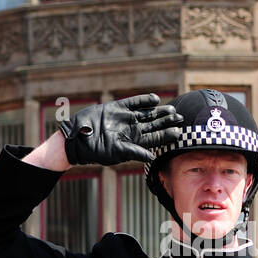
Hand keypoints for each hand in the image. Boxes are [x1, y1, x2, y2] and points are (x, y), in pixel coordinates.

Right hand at [57, 94, 181, 166]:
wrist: (77, 139)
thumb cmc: (96, 151)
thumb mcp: (116, 153)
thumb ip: (134, 152)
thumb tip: (151, 157)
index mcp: (134, 142)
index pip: (154, 138)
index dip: (166, 135)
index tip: (178, 132)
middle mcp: (132, 129)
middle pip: (154, 124)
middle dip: (167, 121)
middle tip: (180, 117)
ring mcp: (125, 118)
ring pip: (147, 113)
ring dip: (159, 111)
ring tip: (171, 109)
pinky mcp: (117, 107)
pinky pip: (133, 103)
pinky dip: (143, 101)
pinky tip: (155, 99)